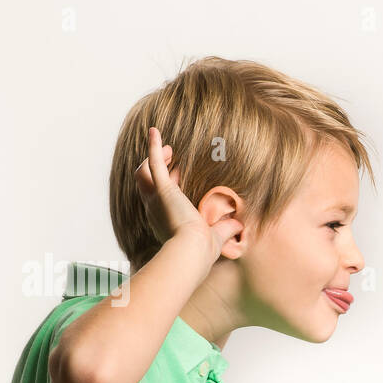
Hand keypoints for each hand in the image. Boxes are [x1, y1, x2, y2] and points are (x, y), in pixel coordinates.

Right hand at [135, 126, 242, 263]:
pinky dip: (153, 146)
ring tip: (168, 147)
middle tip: (171, 154)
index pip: (162, 197)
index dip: (170, 183)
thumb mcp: (216, 238)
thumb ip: (226, 230)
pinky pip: (152, 163)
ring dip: (153, 158)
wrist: (192, 252)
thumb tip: (239, 225)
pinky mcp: (162, 190)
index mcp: (165, 220)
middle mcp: (155, 209)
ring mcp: (155, 199)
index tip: (181, 173)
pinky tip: (154, 130)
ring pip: (142, 173)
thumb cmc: (202, 251)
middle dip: (158, 167)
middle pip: (147, 183)